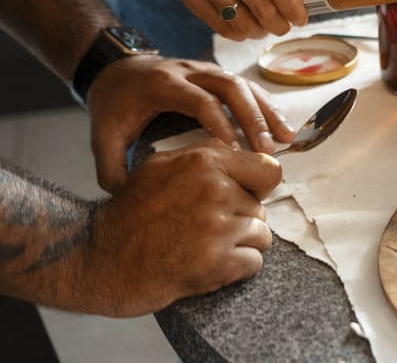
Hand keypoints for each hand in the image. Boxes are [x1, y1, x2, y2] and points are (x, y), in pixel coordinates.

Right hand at [82, 139, 281, 316]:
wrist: (98, 258)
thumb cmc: (130, 214)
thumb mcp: (162, 166)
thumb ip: (206, 157)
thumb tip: (244, 156)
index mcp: (205, 161)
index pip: (269, 170)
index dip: (259, 187)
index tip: (244, 197)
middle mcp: (215, 190)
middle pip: (261, 208)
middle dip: (240, 221)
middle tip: (206, 230)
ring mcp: (217, 227)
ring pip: (261, 236)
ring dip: (240, 246)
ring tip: (206, 248)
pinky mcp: (217, 262)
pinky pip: (254, 263)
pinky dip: (236, 269)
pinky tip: (208, 265)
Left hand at [87, 55, 295, 191]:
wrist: (114, 69)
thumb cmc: (113, 104)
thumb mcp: (102, 135)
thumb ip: (111, 167)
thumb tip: (132, 197)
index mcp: (162, 84)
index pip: (200, 100)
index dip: (221, 125)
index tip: (234, 154)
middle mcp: (189, 71)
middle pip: (230, 86)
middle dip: (253, 118)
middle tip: (267, 150)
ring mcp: (206, 70)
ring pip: (244, 83)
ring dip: (267, 111)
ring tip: (285, 138)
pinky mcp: (216, 75)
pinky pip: (247, 86)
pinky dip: (266, 106)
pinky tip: (282, 127)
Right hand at [154, 0, 307, 38]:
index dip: (294, 9)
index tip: (301, 18)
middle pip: (265, 10)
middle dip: (280, 25)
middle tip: (285, 26)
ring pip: (245, 25)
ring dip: (261, 32)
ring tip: (265, 27)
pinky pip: (224, 29)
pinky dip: (241, 34)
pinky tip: (246, 26)